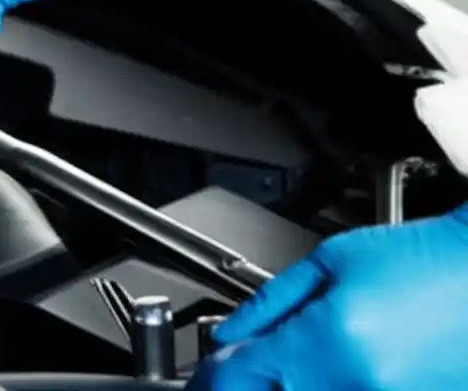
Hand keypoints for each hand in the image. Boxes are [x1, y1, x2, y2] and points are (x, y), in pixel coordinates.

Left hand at [189, 204, 467, 389]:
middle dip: (250, 378)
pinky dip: (327, 385)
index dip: (214, 372)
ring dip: (291, 381)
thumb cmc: (428, 260)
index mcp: (328, 344)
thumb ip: (272, 303)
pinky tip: (339, 365)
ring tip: (308, 350)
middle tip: (250, 358)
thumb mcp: (333, 262)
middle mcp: (355, 386)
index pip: (239, 374)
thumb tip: (231, 333)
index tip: (210, 367)